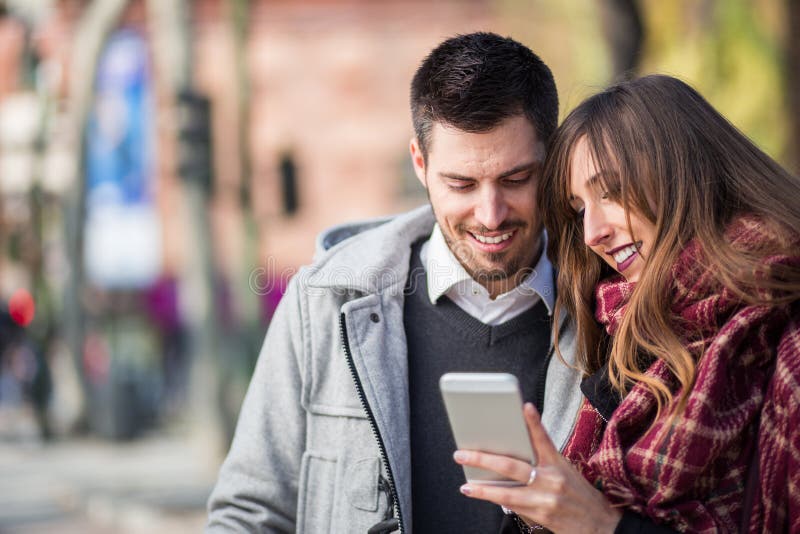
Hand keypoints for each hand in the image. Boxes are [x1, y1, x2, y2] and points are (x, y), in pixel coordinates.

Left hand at [454, 403, 621, 533]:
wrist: (602, 525)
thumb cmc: (581, 496)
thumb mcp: (567, 472)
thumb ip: (544, 462)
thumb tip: (514, 453)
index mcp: (559, 464)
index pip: (544, 438)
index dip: (533, 422)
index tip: (524, 407)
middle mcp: (552, 479)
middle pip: (512, 466)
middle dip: (483, 459)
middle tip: (462, 454)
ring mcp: (545, 498)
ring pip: (506, 491)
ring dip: (483, 488)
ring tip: (466, 485)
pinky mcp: (542, 514)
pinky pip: (512, 505)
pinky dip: (495, 499)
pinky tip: (480, 495)